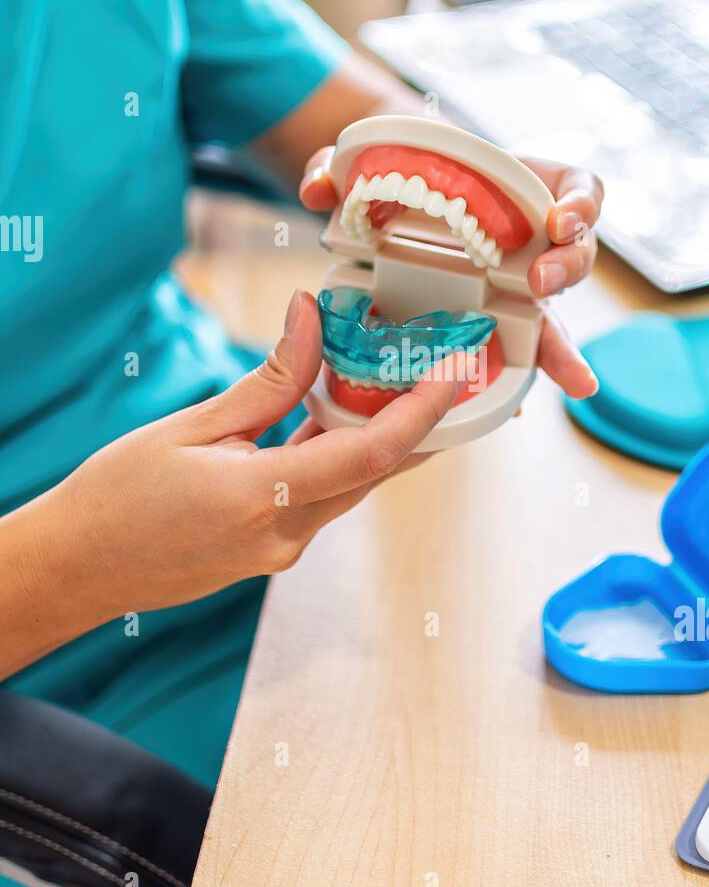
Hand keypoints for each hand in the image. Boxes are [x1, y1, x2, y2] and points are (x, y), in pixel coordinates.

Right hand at [5, 292, 470, 662]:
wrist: (76, 568)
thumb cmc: (117, 496)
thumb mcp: (192, 426)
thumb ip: (268, 380)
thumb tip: (313, 318)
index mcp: (263, 501)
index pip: (370, 455)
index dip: (422, 412)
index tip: (454, 370)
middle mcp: (285, 536)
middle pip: (376, 472)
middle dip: (421, 421)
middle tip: (449, 369)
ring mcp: (281, 551)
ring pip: (352, 485)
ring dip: (382, 437)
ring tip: (404, 380)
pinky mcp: (272, 551)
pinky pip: (324, 496)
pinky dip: (341, 455)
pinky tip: (343, 415)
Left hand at [300, 146, 602, 397]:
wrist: (398, 216)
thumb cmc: (401, 183)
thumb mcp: (366, 166)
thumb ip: (337, 166)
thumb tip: (315, 190)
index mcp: (520, 193)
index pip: (577, 189)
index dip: (581, 203)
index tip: (558, 219)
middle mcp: (530, 244)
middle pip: (576, 256)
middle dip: (568, 268)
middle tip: (540, 283)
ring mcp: (516, 290)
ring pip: (556, 315)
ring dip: (562, 343)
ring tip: (569, 375)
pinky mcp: (496, 327)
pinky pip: (518, 357)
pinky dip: (519, 386)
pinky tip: (515, 412)